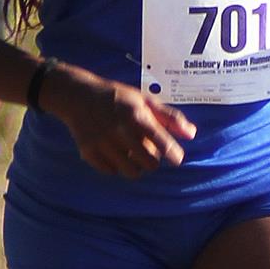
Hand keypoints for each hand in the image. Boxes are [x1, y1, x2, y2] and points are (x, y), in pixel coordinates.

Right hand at [44, 64, 196, 178]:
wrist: (78, 96)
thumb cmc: (117, 97)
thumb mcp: (144, 100)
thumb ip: (169, 117)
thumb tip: (192, 134)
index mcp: (135, 115)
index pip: (161, 142)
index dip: (173, 154)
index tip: (177, 158)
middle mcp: (119, 130)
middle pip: (149, 163)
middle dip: (153, 160)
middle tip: (148, 150)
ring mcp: (102, 143)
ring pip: (131, 172)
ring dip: (136, 166)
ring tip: (132, 154)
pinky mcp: (88, 152)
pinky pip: (111, 171)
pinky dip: (116, 166)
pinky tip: (115, 153)